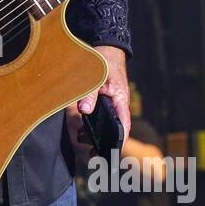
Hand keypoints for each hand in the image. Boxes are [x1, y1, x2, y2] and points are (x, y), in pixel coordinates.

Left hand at [65, 45, 131, 160]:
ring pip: (105, 126)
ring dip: (95, 135)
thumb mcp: (96, 78)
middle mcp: (118, 106)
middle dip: (104, 143)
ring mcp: (111, 105)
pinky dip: (91, 126)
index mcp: (121, 102)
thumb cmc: (105, 63)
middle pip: (114, 130)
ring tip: (83, 142)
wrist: (106, 50)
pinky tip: (80, 132)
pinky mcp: (104, 103)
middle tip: (92, 155)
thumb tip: (84, 111)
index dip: (119, 141)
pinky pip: (99, 118)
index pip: (124, 126)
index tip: (112, 154)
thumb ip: (90, 94)